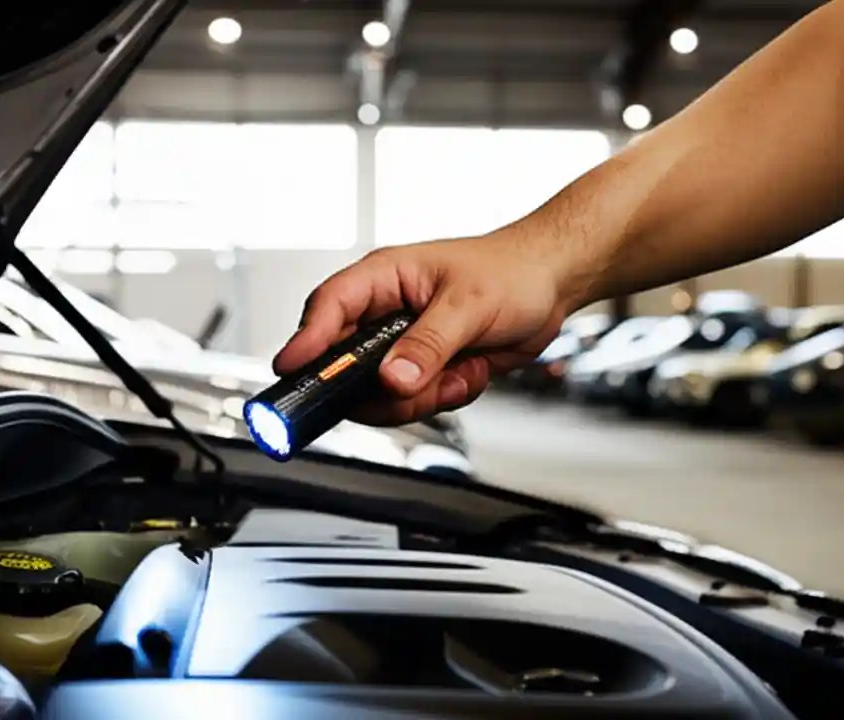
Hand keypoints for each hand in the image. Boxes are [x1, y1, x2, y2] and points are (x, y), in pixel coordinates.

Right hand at [273, 232, 571, 425]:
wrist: (551, 286)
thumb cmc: (512, 271)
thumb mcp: (469, 306)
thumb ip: (428, 344)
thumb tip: (393, 377)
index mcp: (384, 278)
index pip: (329, 307)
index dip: (307, 341)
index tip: (292, 370)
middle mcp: (385, 313)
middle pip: (346, 365)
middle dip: (382, 386)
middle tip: (411, 387)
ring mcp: (402, 345)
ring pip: (381, 394)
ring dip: (421, 395)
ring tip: (457, 373)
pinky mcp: (423, 368)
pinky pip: (413, 402)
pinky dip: (444, 396)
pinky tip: (468, 374)